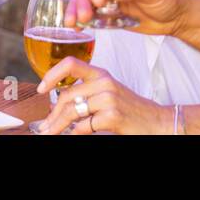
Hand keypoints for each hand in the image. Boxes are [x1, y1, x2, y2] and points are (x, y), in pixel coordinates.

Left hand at [37, 58, 172, 133]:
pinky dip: (75, 133)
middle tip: (45, 126)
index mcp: (101, 74)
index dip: (52, 74)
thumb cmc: (131, 109)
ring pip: (72, 111)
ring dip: (57, 126)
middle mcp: (104, 82)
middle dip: (52, 114)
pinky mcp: (112, 116)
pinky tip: (72, 135)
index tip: (41, 88)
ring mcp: (108, 98)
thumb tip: (57, 104)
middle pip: (67, 95)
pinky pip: (84, 126)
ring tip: (50, 133)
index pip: (71, 64)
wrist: (158, 122)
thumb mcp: (109, 93)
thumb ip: (87, 93)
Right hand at [66, 0, 192, 37]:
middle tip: (85, 15)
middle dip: (83, 1)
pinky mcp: (111, 16)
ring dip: (77, 11)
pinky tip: (75, 27)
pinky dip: (83, 21)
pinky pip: (94, 17)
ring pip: (86, 2)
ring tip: (73, 23)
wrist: (180, 17)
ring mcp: (110, 0)